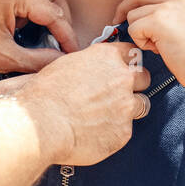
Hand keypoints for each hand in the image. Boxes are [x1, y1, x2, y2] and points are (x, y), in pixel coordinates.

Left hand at [0, 0, 77, 74]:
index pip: (53, 13)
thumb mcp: (3, 58)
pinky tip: (29, 15)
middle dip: (62, 18)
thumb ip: (38, 60)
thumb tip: (63, 61)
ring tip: (47, 29)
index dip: (67, 36)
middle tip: (63, 42)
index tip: (73, 53)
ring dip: (49, 3)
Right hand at [17, 42, 150, 166]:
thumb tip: (82, 70)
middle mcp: (121, 78)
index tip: (122, 68)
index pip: (130, 53)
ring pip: (142, 105)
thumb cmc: (43, 96)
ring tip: (109, 116)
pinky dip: (114, 132)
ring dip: (129, 109)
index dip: (125, 62)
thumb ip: (83, 65)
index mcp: (106, 57)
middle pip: (144, 77)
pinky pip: (126, 131)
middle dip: (134, 85)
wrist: (40, 124)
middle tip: (118, 93)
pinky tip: (97, 133)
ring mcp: (125, 106)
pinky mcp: (123, 132)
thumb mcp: (61, 65)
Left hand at [113, 0, 184, 92]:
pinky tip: (157, 50)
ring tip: (157, 46)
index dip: (140, 1)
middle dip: (125, 7)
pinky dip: (140, 42)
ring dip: (139, 32)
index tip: (133, 13)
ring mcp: (168, 7)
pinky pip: (133, 28)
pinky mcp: (157, 21)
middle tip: (117, 21)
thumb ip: (171, 13)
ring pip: (133, 14)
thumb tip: (140, 11)